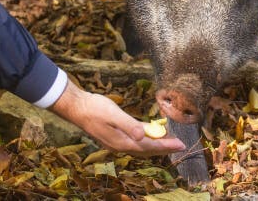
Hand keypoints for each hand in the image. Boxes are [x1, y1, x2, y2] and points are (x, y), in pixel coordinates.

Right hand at [50, 79, 185, 155]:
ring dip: (156, 145)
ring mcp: (116, 141)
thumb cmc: (95, 109)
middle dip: (164, 148)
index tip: (180, 145)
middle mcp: (120, 145)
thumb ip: (129, 125)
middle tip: (180, 145)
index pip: (149, 146)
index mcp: (122, 141)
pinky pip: (135, 141)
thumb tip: (144, 135)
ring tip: (169, 141)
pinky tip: (151, 133)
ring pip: (141, 147)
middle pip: (147, 150)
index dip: (166, 146)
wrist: (77, 107)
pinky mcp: (114, 136)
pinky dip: (146, 139)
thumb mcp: (113, 115)